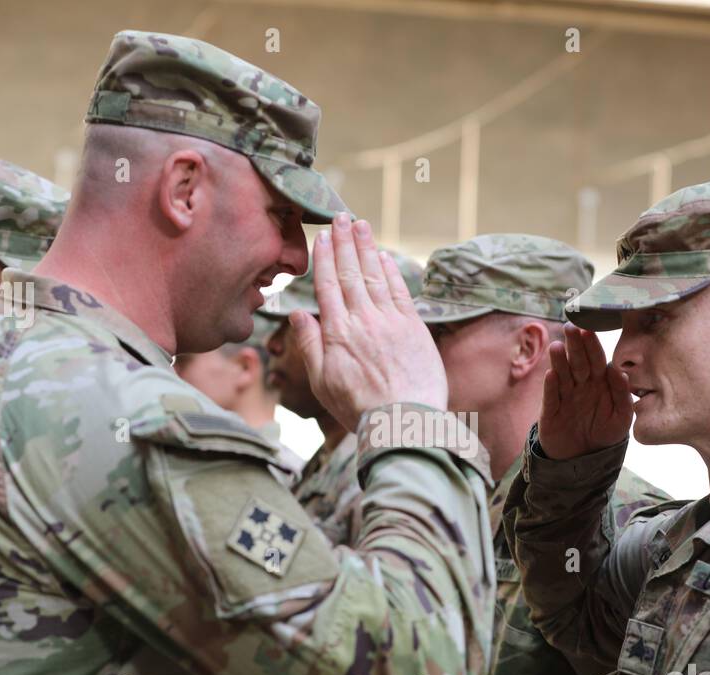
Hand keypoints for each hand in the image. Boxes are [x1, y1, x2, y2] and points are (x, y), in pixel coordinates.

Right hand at [290, 213, 446, 431]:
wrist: (403, 421)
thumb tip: (296, 314)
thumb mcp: (322, 382)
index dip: (324, 259)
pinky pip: (400, 291)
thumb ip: (309, 345)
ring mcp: (390, 321)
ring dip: (367, 247)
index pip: (327, 286)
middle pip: (351, 273)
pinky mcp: (414, 327)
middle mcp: (362, 319)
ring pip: (374, 276)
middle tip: (340, 217)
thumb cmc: (359, 408)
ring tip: (360, 224)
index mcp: (336, 332)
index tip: (322, 238)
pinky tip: (384, 256)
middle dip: (344, 242)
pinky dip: (391, 271)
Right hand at [538, 325, 633, 458]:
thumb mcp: (621, 417)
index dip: (592, 345)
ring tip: (557, 346)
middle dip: (574, 345)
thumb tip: (618, 369)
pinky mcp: (551, 412)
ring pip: (562, 375)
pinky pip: (551, 397)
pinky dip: (551, 386)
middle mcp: (580, 385)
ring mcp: (564, 397)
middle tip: (571, 327)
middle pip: (577, 361)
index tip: (589, 329)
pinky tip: (552, 374)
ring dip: (560, 361)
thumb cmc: (605, 435)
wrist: (584, 460)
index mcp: (599, 382)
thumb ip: (622, 393)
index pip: (596, 359)